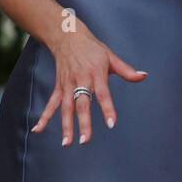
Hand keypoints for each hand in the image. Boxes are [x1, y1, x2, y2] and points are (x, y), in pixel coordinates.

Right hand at [34, 27, 146, 145]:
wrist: (68, 37)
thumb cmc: (93, 49)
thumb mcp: (111, 57)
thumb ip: (127, 70)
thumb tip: (144, 76)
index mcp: (96, 74)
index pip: (103, 94)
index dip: (107, 109)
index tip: (111, 124)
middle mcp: (80, 80)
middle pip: (82, 104)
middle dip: (83, 123)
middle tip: (86, 141)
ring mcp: (67, 84)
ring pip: (66, 108)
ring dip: (66, 126)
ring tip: (67, 143)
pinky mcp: (59, 87)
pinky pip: (51, 104)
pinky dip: (44, 117)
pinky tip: (37, 130)